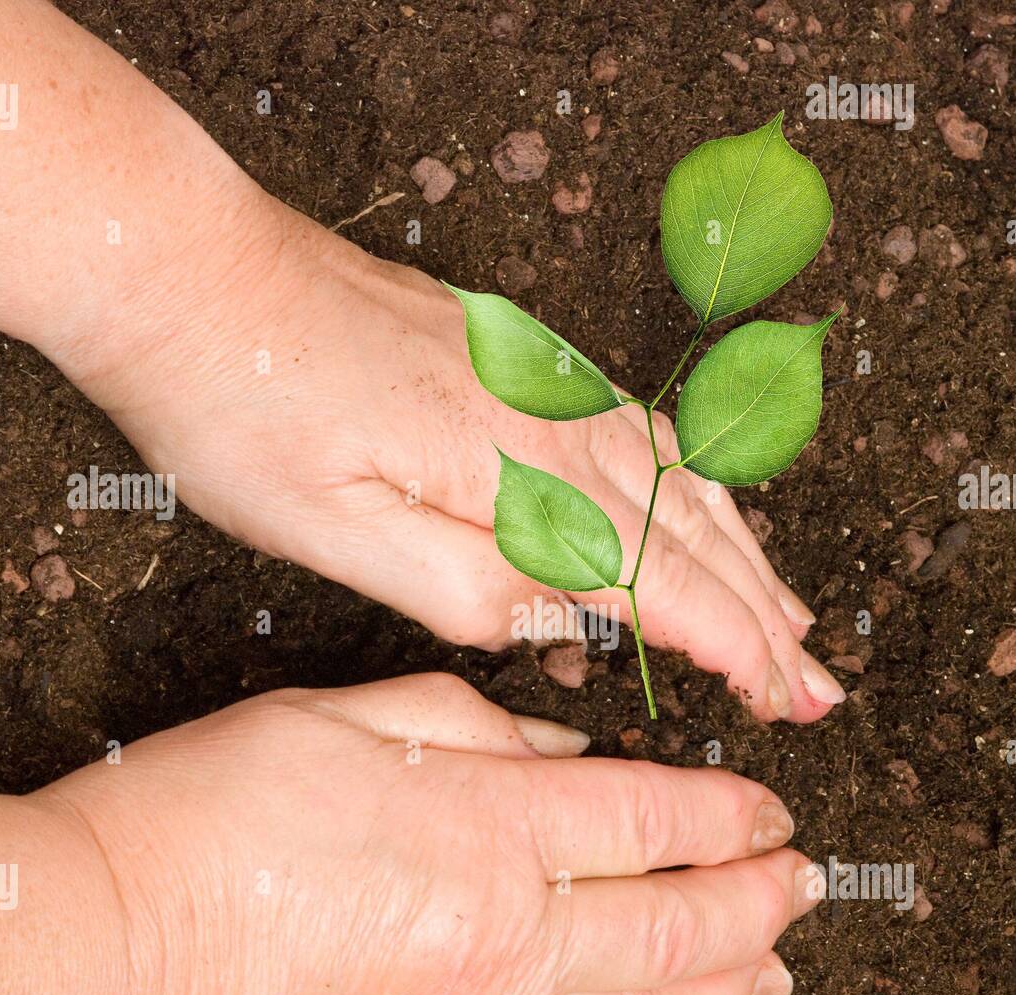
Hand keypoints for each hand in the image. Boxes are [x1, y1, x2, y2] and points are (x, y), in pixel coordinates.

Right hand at [45, 674, 822, 994]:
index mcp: (486, 832)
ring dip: (723, 994)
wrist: (97, 952)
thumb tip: (566, 756)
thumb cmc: (203, 820)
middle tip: (804, 887)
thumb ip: (477, 730)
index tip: (772, 812)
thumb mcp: (346, 718)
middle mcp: (502, 943)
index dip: (732, 816)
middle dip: (759, 905)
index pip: (657, 821)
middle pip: (678, 929)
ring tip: (772, 972)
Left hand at [70, 202, 846, 724]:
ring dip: (746, 556)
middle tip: (818, 682)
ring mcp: (547, 382)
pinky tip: (710, 516)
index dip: (732, 646)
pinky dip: (698, 491)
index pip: (662, 577)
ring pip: (684, 480)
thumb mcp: (336, 532)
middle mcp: (556, 418)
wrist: (197, 273)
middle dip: (765, 616)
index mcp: (517, 471)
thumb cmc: (246, 407)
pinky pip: (645, 433)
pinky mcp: (525, 364)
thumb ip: (463, 589)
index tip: (784, 699)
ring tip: (791, 616)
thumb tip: (556, 623)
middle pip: (695, 530)